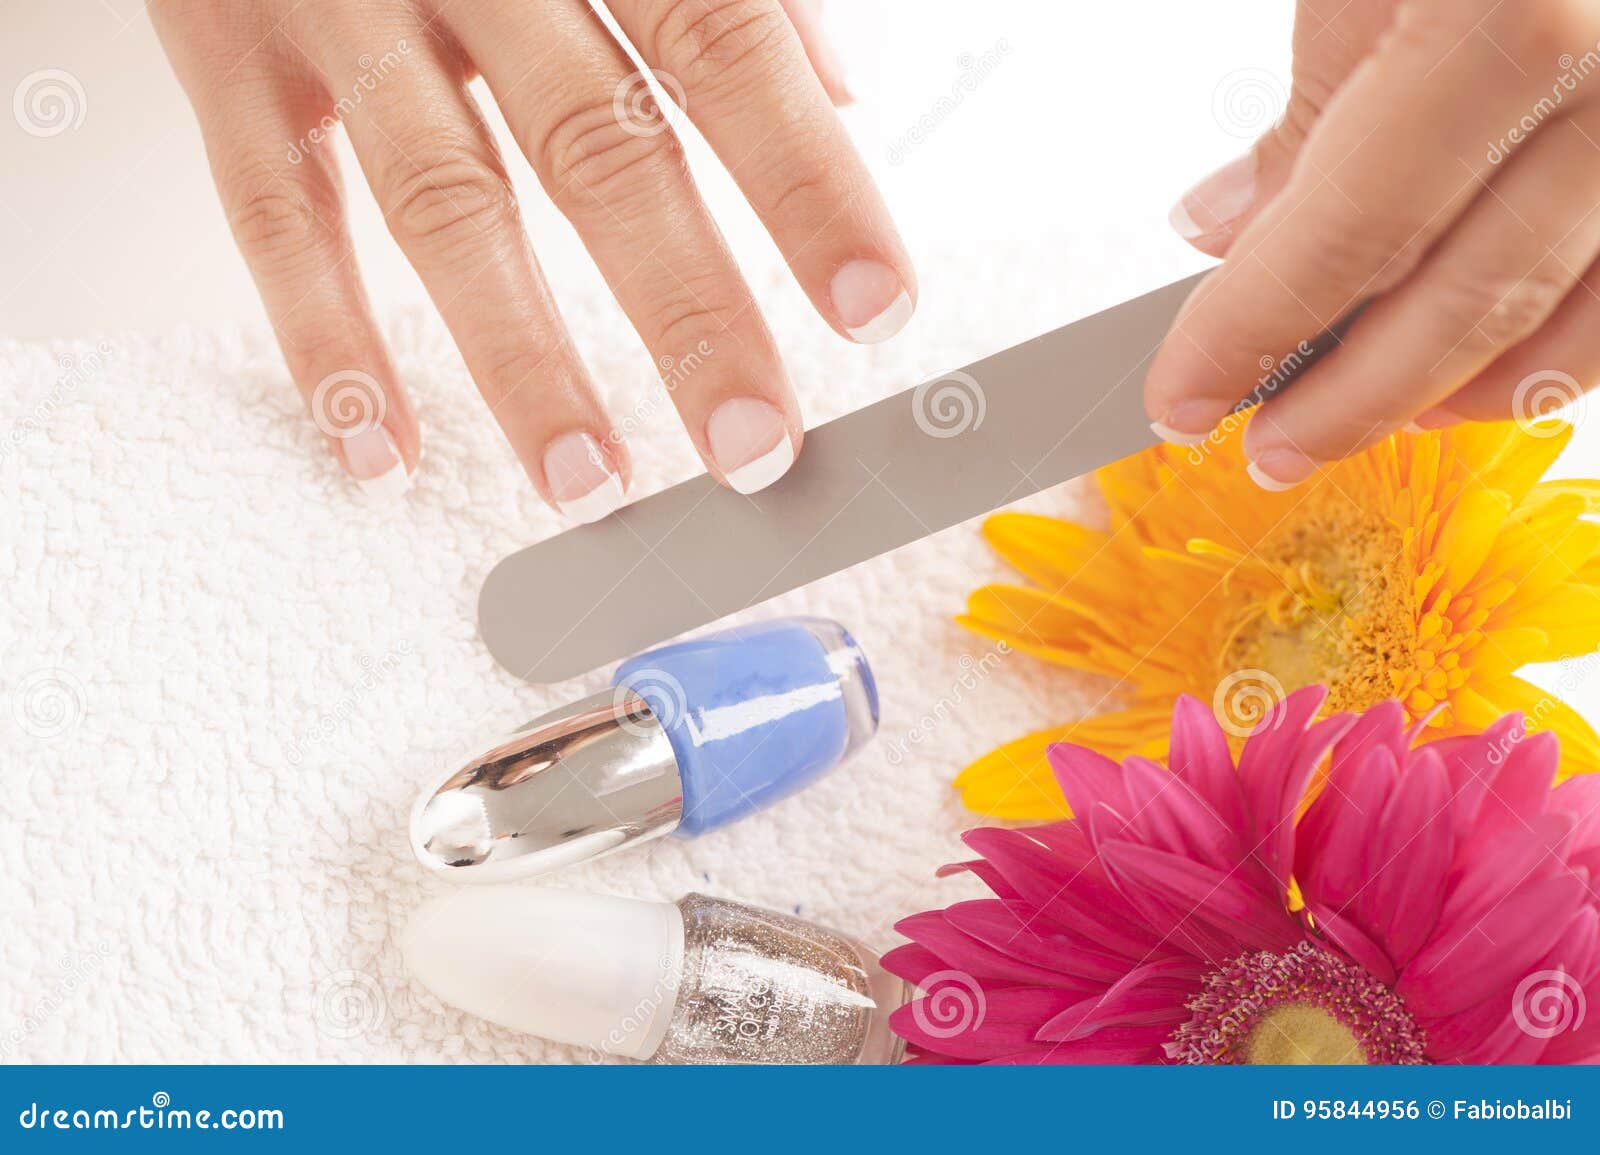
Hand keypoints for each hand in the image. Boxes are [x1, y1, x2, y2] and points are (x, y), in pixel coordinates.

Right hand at [150, 0, 913, 514]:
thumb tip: (835, 97)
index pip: (726, 44)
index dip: (806, 182)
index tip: (874, 305)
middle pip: (596, 147)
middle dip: (686, 312)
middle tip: (751, 441)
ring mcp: (338, 3)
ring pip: (442, 200)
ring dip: (520, 357)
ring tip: (587, 477)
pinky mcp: (226, 53)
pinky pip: (272, 212)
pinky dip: (327, 340)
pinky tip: (382, 445)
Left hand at [1149, 0, 1599, 488]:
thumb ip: (1307, 111)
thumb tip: (1224, 233)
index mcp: (1513, 12)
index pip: (1358, 224)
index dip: (1256, 330)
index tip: (1182, 397)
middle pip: (1469, 290)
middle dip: (1347, 397)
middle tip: (1261, 450)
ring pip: (1570, 313)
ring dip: (1446, 393)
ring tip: (1345, 427)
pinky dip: (1554, 356)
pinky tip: (1471, 385)